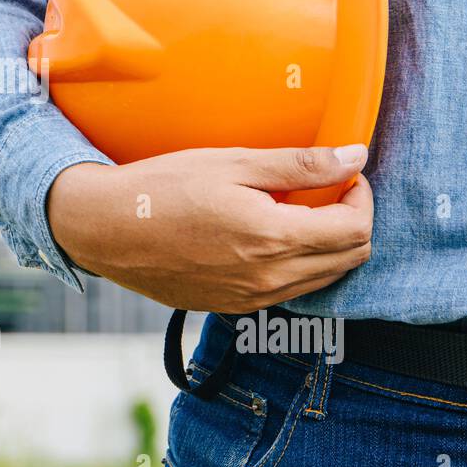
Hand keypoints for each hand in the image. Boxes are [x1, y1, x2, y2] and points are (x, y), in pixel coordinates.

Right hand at [45, 145, 372, 311]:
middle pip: (349, 260)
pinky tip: (269, 236)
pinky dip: (298, 265)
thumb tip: (354, 157)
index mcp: (273, 238)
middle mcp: (269, 279)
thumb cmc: (162, 188)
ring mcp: (251, 300)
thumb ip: (299, 165)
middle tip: (328, 191)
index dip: (361, 197)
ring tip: (298, 211)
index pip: (355, 229)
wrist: (106, 230)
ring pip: (323, 280)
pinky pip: (289, 291)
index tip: (344, 175)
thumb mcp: (233, 163)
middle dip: (352, 222)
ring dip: (327, 246)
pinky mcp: (234, 308)